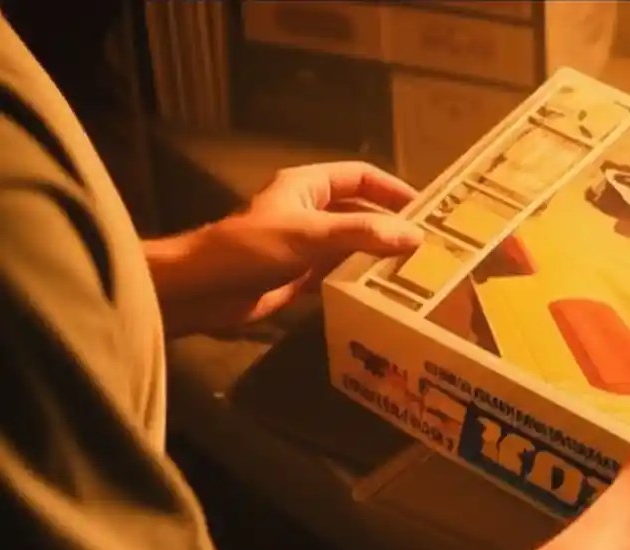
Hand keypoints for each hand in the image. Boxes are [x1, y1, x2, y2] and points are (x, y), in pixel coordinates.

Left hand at [148, 161, 422, 333]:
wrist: (202, 292)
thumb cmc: (250, 250)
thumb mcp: (310, 234)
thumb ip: (362, 233)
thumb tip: (414, 236)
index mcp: (307, 187)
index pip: (360, 177)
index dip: (392, 188)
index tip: (426, 208)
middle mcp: (309, 211)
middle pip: (360, 211)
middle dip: (391, 225)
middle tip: (427, 244)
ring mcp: (306, 245)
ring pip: (353, 243)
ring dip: (379, 254)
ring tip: (416, 269)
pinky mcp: (301, 275)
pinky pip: (341, 272)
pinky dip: (362, 278)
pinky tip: (385, 290)